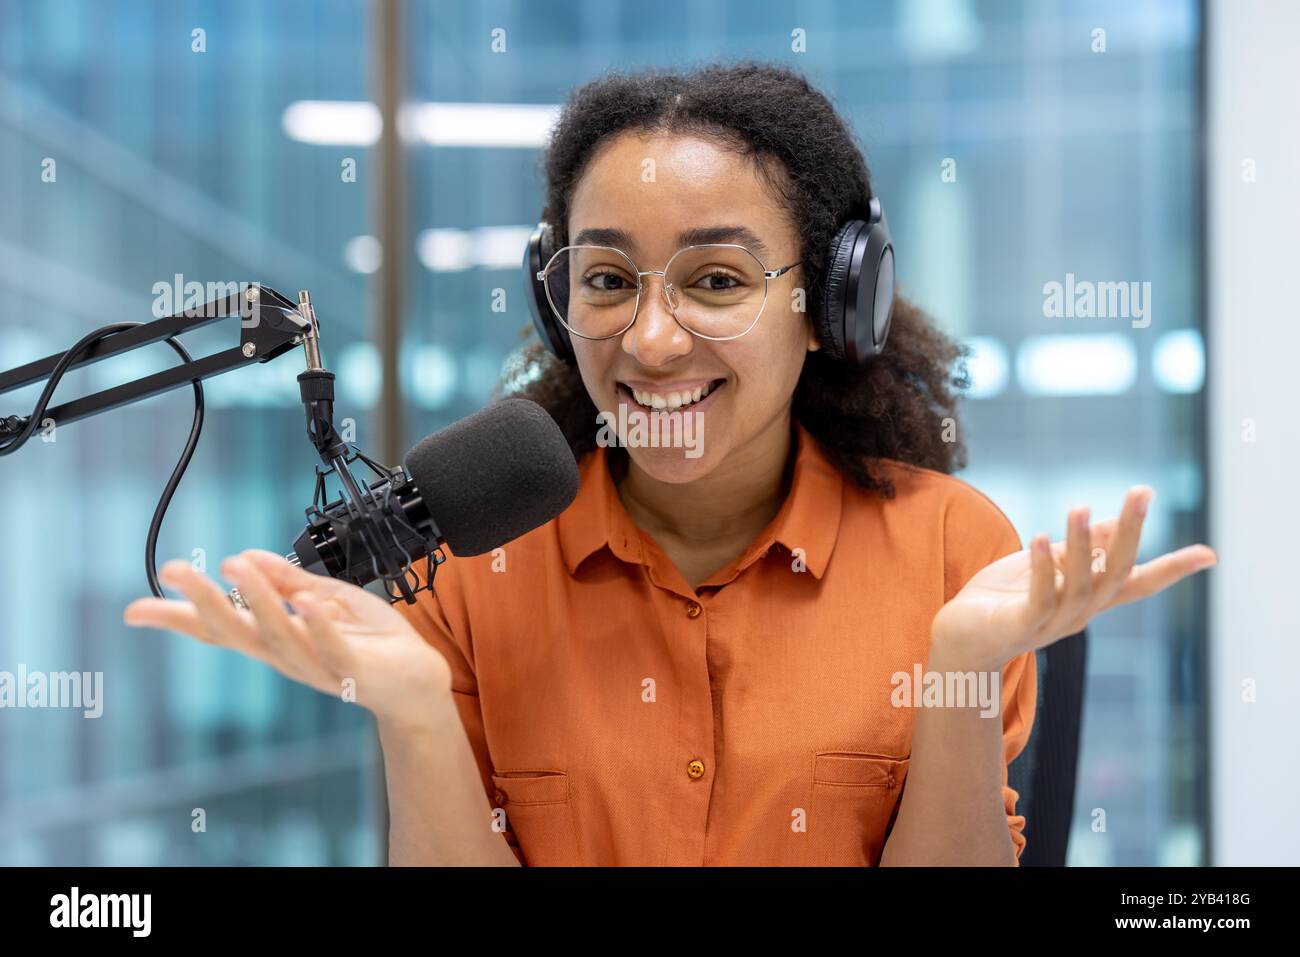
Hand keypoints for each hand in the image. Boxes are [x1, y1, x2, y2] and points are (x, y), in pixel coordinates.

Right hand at [123, 549, 451, 727]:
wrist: (418, 681)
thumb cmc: (370, 641)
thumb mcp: (326, 599)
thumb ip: (289, 581)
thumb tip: (246, 556)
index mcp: (276, 639)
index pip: (220, 628)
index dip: (179, 618)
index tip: (135, 609)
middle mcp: (288, 656)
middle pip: (237, 632)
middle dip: (205, 601)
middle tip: (175, 571)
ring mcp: (320, 666)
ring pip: (281, 636)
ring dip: (259, 601)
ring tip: (236, 566)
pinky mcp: (355, 670)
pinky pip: (334, 647)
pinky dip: (320, 626)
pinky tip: (308, 601)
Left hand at [930, 486, 1217, 671]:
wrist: (959, 641)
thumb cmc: (1002, 600)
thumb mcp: (1044, 567)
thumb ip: (1078, 549)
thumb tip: (1110, 521)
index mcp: (1090, 598)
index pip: (1140, 582)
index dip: (1174, 569)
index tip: (1211, 555)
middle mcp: (1080, 613)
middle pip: (1116, 573)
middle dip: (1130, 532)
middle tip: (1142, 492)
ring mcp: (1052, 623)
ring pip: (1078, 584)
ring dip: (1079, 544)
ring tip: (1079, 507)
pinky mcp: (1020, 625)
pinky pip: (1038, 596)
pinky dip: (1041, 567)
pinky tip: (1041, 537)